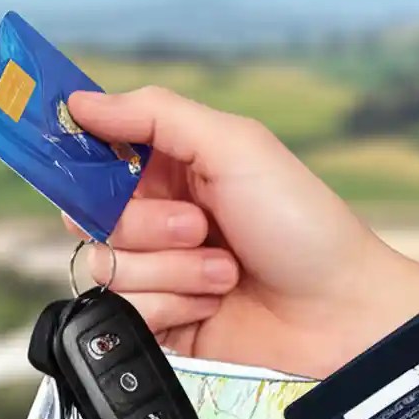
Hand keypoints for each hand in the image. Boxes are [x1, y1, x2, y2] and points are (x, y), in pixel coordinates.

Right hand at [64, 87, 418, 377]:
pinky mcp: (155, 317)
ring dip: (170, 270)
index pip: (92, 154)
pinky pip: (122, 312)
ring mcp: (153, 269)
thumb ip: (153, 114)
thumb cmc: (302, 224)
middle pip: (88, 216)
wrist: (339, 313)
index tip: (82, 165)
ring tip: (222, 271)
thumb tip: (81, 101)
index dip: (79, 160)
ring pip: (105, 267)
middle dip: (144, 226)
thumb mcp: (235, 146)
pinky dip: (170, 307)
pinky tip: (212, 301)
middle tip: (197, 225)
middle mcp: (152, 216)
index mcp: (167, 166)